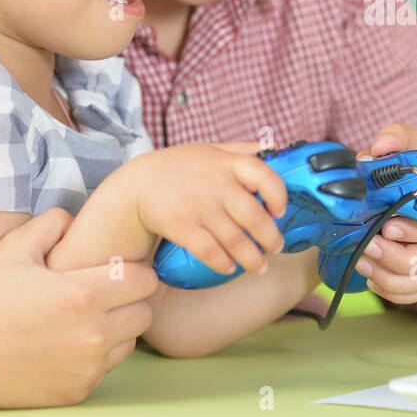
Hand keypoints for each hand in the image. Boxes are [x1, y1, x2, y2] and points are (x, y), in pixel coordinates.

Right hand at [0, 207, 157, 416]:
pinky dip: (97, 356)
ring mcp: (86, 368)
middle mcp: (91, 335)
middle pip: (144, 312)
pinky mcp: (77, 392)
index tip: (116, 269)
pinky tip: (69, 343)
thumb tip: (80, 219)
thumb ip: (54, 224)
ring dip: (117, 329)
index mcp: (82, 296)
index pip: (145, 279)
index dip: (134, 270)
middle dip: (130, 300)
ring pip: (130, 342)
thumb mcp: (14, 248)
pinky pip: (107, 368)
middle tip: (105, 293)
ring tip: (84, 318)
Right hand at [127, 142, 287, 278]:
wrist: (136, 185)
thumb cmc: (177, 167)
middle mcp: (216, 184)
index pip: (266, 177)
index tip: (280, 211)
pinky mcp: (182, 226)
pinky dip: (223, 263)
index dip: (279, 196)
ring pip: (236, 240)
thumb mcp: (209, 149)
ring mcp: (199, 206)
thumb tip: (274, 149)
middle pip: (255, 217)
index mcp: (227, 163)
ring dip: (252, 259)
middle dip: (270, 239)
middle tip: (275, 248)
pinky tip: (229, 267)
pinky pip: (210, 251)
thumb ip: (241, 149)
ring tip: (259, 267)